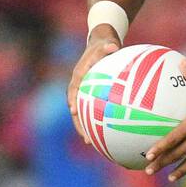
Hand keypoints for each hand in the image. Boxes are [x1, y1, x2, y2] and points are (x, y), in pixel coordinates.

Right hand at [67, 25, 120, 141]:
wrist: (102, 43)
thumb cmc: (104, 43)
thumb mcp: (106, 42)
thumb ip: (108, 45)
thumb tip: (113, 46)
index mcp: (80, 74)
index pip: (74, 89)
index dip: (73, 100)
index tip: (73, 111)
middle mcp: (79, 86)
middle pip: (75, 108)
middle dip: (79, 124)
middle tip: (87, 139)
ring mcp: (85, 92)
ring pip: (83, 113)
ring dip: (86, 128)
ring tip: (93, 144)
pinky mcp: (92, 96)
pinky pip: (94, 111)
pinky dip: (99, 123)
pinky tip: (110, 135)